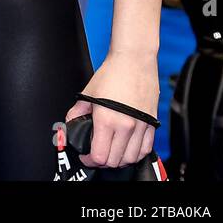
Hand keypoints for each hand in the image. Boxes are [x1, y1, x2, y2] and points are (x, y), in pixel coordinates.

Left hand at [66, 52, 158, 168]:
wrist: (134, 61)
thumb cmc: (112, 73)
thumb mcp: (87, 93)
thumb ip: (76, 112)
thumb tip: (70, 124)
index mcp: (107, 120)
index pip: (100, 156)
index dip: (90, 160)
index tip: (86, 157)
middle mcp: (126, 126)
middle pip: (115, 161)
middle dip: (102, 161)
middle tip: (96, 155)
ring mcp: (142, 126)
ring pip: (131, 158)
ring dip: (120, 160)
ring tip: (111, 152)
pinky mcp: (152, 124)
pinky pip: (146, 149)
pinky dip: (136, 154)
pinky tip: (127, 149)